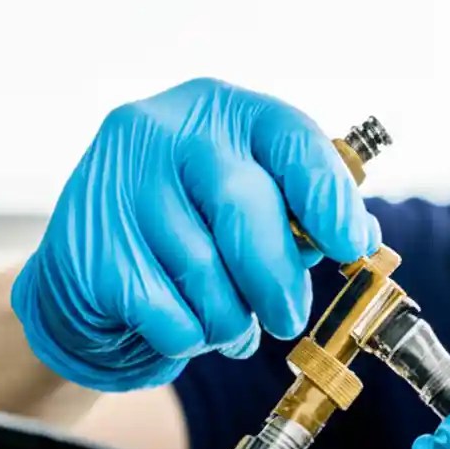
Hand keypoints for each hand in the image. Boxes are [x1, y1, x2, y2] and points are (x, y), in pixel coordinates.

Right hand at [12, 78, 379, 391]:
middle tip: (288, 318)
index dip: (327, 196)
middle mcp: (164, 131)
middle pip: (245, 206)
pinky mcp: (88, 244)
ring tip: (229, 326)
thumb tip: (361, 237)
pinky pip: (165, 312)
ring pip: (204, 270)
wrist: (88, 276)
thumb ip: (303, 212)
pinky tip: (180, 327)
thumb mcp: (250, 201)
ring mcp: (116, 181)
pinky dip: (187, 337)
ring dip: (229, 318)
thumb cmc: (191, 233)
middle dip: (277, 277)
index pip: (290, 138)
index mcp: (222, 111)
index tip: (351, 246)